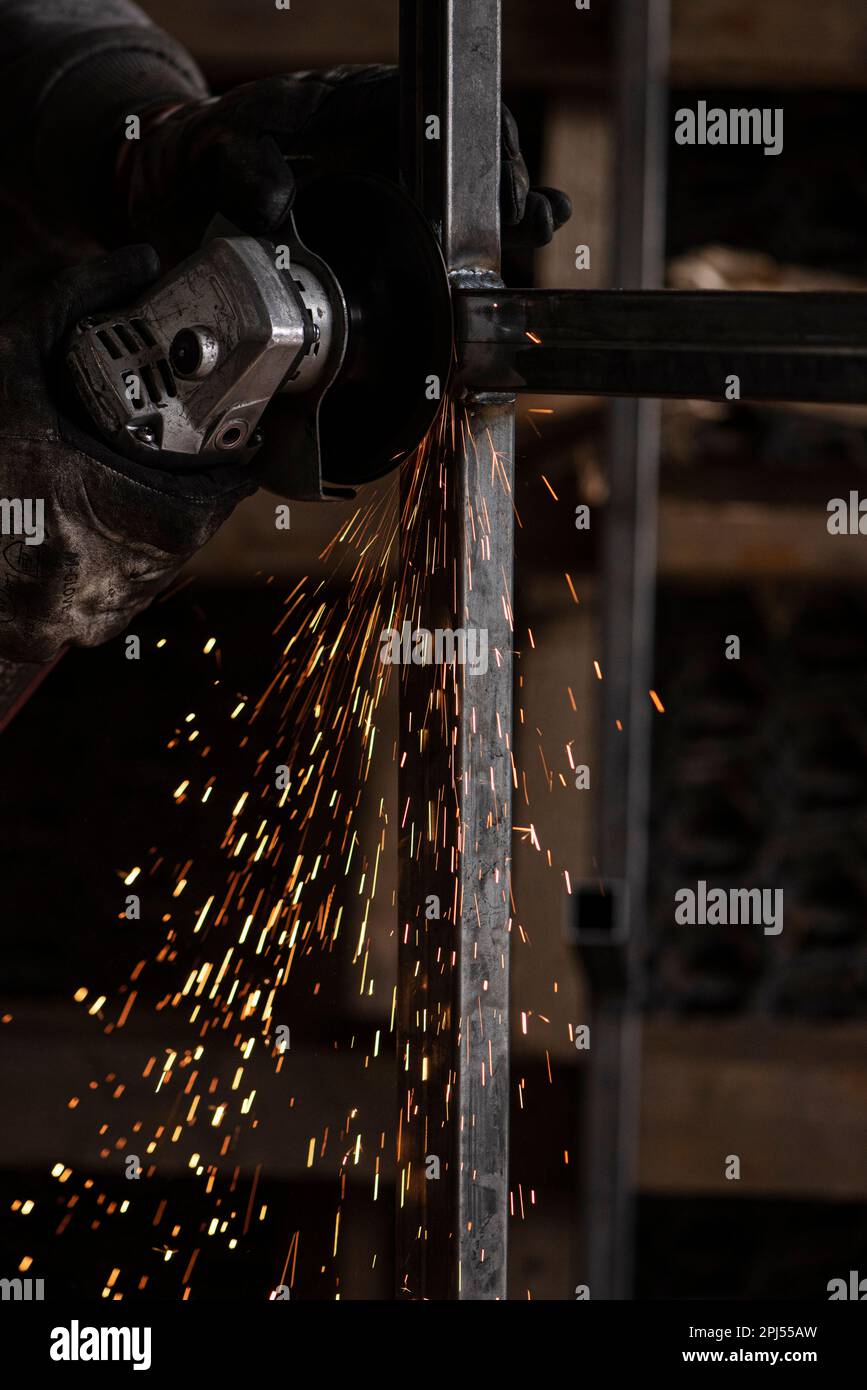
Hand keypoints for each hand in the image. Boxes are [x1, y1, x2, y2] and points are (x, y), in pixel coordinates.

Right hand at [0, 246, 253, 663]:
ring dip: (164, 524)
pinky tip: (98, 525)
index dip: (232, 465)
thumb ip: (71, 305)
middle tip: (192, 453)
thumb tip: (137, 262)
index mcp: (107, 511)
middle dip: (196, 490)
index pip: (218, 496)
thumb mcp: (7, 365)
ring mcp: (99, 610)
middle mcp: (112, 575)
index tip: (239, 440)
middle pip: (195, 529)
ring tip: (145, 483)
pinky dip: (125, 556)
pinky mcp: (82, 629)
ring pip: (166, 562)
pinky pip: (130, 588)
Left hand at [118, 67, 570, 259]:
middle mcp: (387, 143)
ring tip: (536, 231)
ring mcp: (393, 185)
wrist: (186, 185)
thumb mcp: (212, 153)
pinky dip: (487, 238)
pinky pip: (449, 228)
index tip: (498, 186)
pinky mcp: (391, 226)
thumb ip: (238, 169)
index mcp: (354, 108)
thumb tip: (275, 204)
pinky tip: (523, 247)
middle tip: (521, 223)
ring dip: (508, 213)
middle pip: (472, 151)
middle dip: (507, 183)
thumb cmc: (205, 157)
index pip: (439, 111)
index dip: (481, 144)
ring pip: (469, 192)